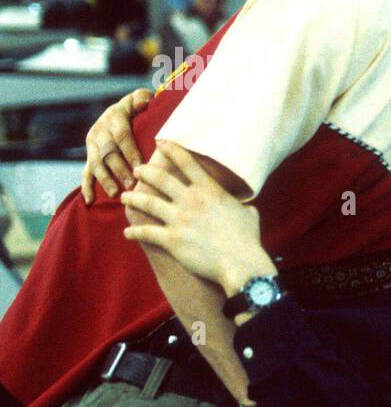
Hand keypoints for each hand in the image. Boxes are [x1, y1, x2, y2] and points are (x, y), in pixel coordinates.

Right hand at [82, 86, 153, 202]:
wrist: (120, 110)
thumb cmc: (138, 107)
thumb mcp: (139, 99)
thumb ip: (142, 99)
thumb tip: (144, 102)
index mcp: (114, 117)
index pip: (121, 136)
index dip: (130, 151)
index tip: (140, 166)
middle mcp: (100, 131)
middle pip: (108, 153)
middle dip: (119, 169)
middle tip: (131, 185)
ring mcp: (93, 145)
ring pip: (96, 164)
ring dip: (105, 180)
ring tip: (115, 194)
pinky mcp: (90, 156)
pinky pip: (86, 172)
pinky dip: (86, 187)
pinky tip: (90, 201)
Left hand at [121, 141, 270, 290]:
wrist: (240, 264)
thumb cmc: (247, 240)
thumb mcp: (250, 215)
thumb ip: (243, 206)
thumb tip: (246, 207)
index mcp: (209, 190)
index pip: (186, 162)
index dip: (172, 150)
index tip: (161, 143)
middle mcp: (191, 200)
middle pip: (159, 178)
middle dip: (145, 172)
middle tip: (137, 170)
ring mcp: (179, 219)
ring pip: (147, 202)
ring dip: (133, 198)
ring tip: (125, 196)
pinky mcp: (171, 239)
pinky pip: (146, 232)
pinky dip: (134, 232)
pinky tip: (128, 232)